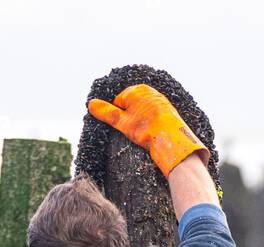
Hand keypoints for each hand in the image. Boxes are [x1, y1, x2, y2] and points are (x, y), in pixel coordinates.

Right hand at [88, 84, 208, 178]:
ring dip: (141, 121)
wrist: (172, 140)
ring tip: (145, 134)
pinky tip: (154, 132)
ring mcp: (160, 100)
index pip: (118, 101)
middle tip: (134, 132)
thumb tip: (91, 104)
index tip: (124, 127)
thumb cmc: (146, 129)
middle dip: (130, 118)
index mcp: (135, 90)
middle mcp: (148, 91)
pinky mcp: (168, 110)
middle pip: (131, 105)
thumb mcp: (122, 122)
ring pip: (143, 111)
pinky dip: (152, 123)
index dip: (118, 116)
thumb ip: (106, 113)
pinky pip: (154, 115)